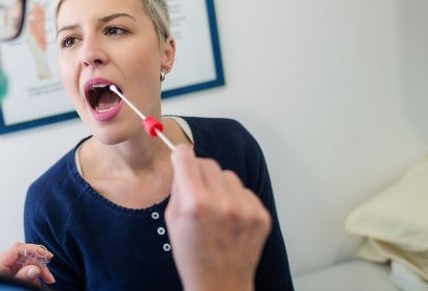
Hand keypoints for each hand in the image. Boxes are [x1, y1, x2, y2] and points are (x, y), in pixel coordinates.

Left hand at [0, 242, 55, 284]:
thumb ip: (23, 277)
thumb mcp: (12, 285)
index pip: (17, 249)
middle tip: (48, 277)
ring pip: (21, 261)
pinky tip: (32, 281)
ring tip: (39, 282)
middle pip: (22, 255)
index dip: (34, 250)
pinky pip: (16, 267)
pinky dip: (26, 273)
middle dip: (37, 265)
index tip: (47, 256)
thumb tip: (35, 269)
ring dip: (34, 271)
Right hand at [164, 145, 270, 290]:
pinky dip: (236, 198)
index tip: (181, 157)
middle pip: (209, 163)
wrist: (220, 283)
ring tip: (215, 208)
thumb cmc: (193, 256)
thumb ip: (178, 188)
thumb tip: (183, 164)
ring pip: (229, 175)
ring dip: (219, 185)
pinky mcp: (261, 216)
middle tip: (196, 188)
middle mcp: (223, 203)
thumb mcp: (172, 220)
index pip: (187, 158)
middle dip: (199, 172)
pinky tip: (230, 218)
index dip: (181, 156)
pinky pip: (245, 191)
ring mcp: (245, 210)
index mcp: (195, 203)